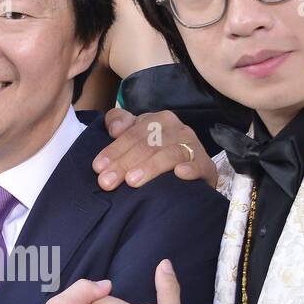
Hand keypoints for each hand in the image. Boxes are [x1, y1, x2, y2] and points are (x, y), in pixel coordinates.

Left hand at [93, 108, 217, 190]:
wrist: (188, 171)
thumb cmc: (155, 152)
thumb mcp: (136, 135)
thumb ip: (119, 122)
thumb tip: (114, 128)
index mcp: (157, 120)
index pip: (132, 134)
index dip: (114, 150)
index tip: (98, 167)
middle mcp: (176, 129)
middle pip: (147, 145)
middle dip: (124, 163)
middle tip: (106, 183)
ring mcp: (192, 146)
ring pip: (169, 154)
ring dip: (150, 167)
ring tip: (132, 181)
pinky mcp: (205, 165)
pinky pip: (199, 165)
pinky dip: (190, 169)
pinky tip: (179, 174)